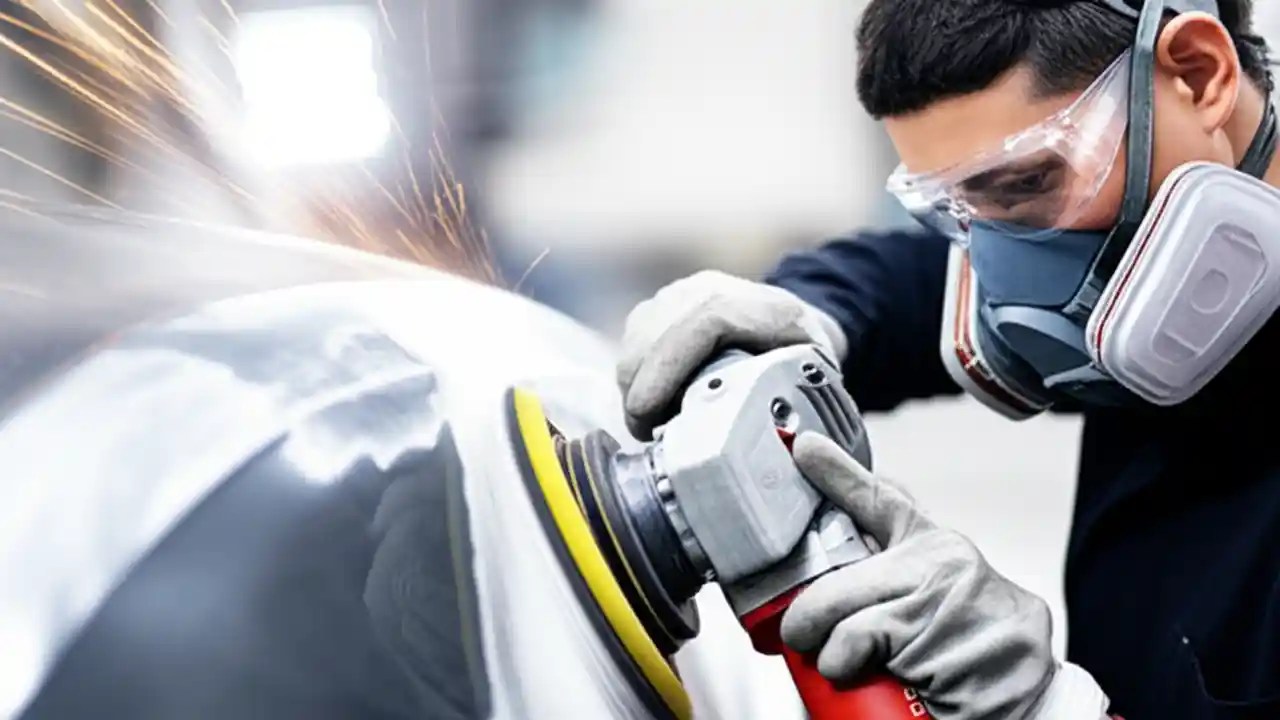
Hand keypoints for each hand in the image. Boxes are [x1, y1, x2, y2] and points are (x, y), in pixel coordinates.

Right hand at [617, 270, 845, 438]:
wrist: (786, 317)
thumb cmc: (800, 355)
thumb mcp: (811, 379)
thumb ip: (792, 404)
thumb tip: (772, 447)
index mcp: (758, 309)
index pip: (702, 325)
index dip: (667, 368)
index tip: (646, 412)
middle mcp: (710, 290)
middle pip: (654, 334)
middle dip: (638, 390)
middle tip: (645, 433)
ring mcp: (679, 293)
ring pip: (635, 338)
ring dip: (633, 384)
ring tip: (649, 421)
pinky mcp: (658, 303)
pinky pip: (631, 339)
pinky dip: (634, 373)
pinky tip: (649, 399)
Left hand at [780, 433, 1110, 719]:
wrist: (1033, 705)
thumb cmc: (970, 656)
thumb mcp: (929, 603)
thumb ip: (886, 577)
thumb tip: (820, 575)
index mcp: (935, 548)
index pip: (880, 500)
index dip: (836, 471)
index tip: (802, 445)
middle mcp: (944, 563)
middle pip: (838, 578)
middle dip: (805, 618)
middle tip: (802, 638)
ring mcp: (947, 598)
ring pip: (844, 617)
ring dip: (829, 653)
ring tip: (846, 667)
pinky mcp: (942, 637)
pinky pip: (860, 642)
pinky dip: (844, 667)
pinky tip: (869, 676)